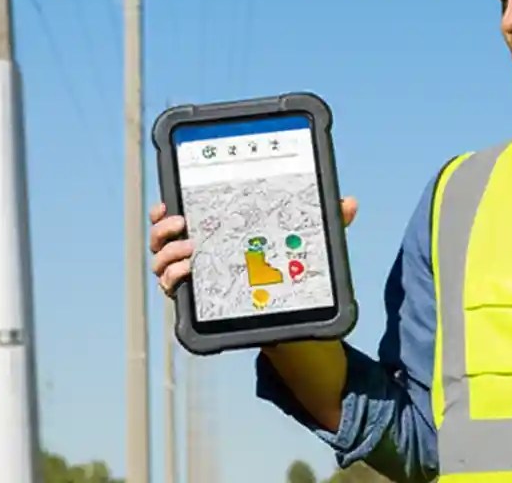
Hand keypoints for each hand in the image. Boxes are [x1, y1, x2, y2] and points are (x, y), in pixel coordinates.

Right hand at [148, 196, 358, 296]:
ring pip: (161, 264)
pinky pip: (172, 291)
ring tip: (188, 251)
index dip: (165, 208)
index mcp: (213, 232)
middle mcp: (194, 254)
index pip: (178, 216)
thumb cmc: (285, 266)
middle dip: (163, 229)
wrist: (282, 311)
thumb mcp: (304, 243)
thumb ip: (323, 222)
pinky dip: (173, 280)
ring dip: (167, 255)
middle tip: (181, 222)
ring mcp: (191, 278)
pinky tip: (187, 274)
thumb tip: (350, 203)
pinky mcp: (194, 300)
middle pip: (162, 238)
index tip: (169, 201)